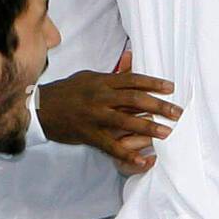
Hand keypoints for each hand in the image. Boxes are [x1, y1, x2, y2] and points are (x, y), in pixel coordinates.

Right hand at [37, 68, 182, 169]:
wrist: (41, 108)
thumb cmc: (68, 90)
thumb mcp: (90, 76)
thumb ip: (113, 73)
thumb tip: (131, 58)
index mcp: (103, 81)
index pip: (133, 80)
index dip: (153, 83)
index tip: (171, 88)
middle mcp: (101, 97)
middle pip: (135, 100)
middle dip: (158, 106)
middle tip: (177, 112)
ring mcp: (95, 117)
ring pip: (126, 122)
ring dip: (148, 128)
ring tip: (167, 132)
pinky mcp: (89, 135)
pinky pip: (111, 146)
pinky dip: (127, 154)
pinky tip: (142, 160)